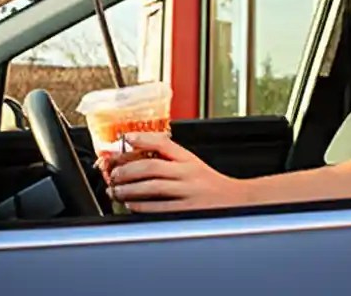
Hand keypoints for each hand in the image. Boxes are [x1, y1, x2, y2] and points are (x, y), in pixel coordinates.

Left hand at [103, 132, 250, 212]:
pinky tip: (131, 204)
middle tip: (114, 173)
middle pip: (151, 166)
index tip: (125, 139)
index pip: (163, 142)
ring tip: (116, 190)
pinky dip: (141, 206)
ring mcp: (188, 192)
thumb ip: (170, 159)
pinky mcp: (187, 210)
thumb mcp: (194, 164)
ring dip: (129, 189)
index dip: (142, 139)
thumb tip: (137, 154)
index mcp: (189, 159)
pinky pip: (159, 208)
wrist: (237, 202)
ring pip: (152, 187)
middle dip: (127, 170)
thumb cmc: (210, 184)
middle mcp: (188, 173)